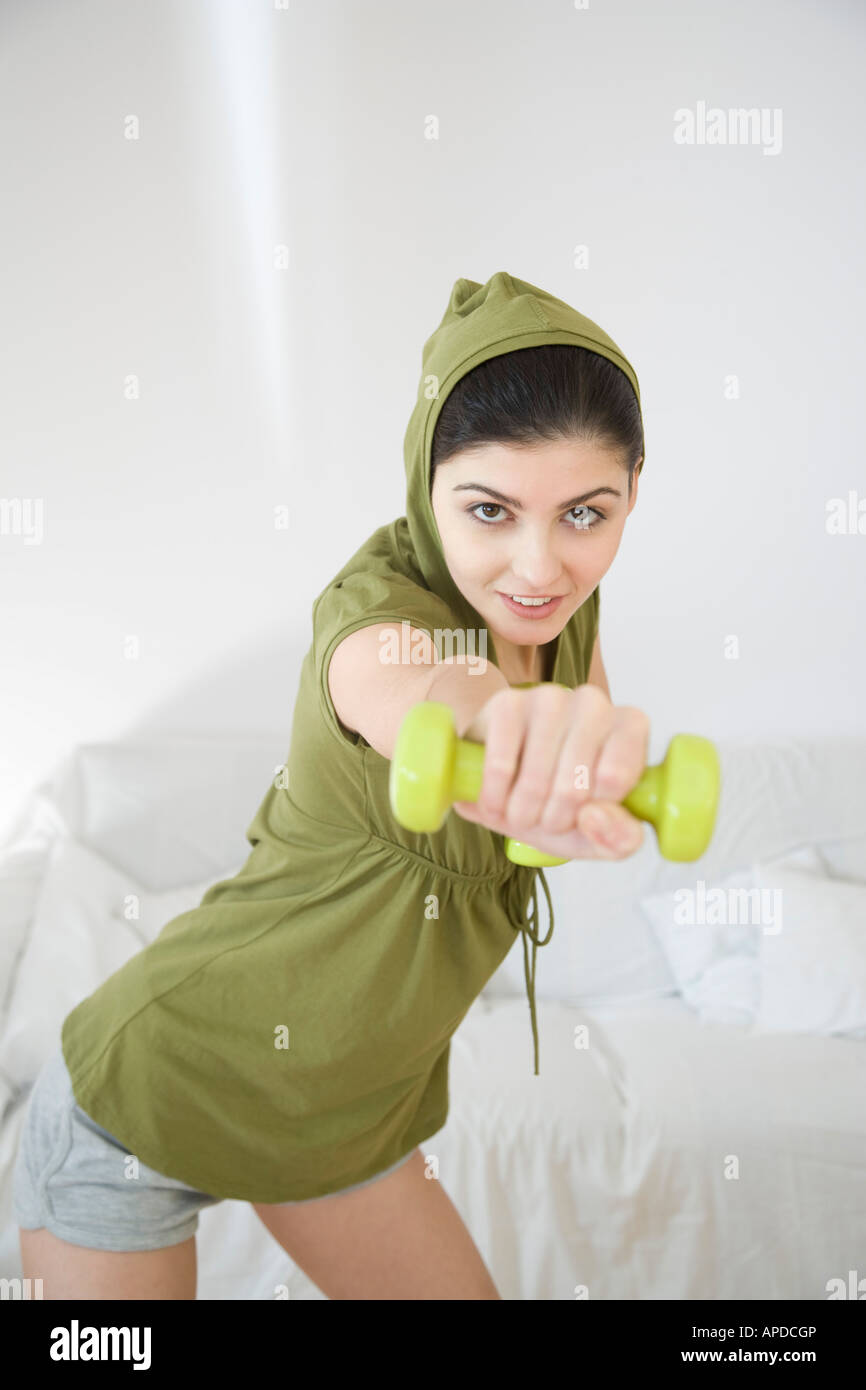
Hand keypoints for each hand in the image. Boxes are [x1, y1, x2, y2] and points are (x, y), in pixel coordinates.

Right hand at [452, 683, 648, 860]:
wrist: (509, 784)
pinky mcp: (508, 703)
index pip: (616, 778)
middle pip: (575, 783)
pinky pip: (500, 764)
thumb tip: (594, 817)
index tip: (584, 817)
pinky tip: (496, 802)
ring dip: (524, 811)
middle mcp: (594, 703)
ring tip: (521, 814)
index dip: (594, 812)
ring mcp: (550, 698)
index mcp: (630, 727)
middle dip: (556, 819)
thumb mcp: (600, 834)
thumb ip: (620, 837)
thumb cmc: (562, 804)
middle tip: (547, 821)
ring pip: (537, 774)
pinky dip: (495, 796)